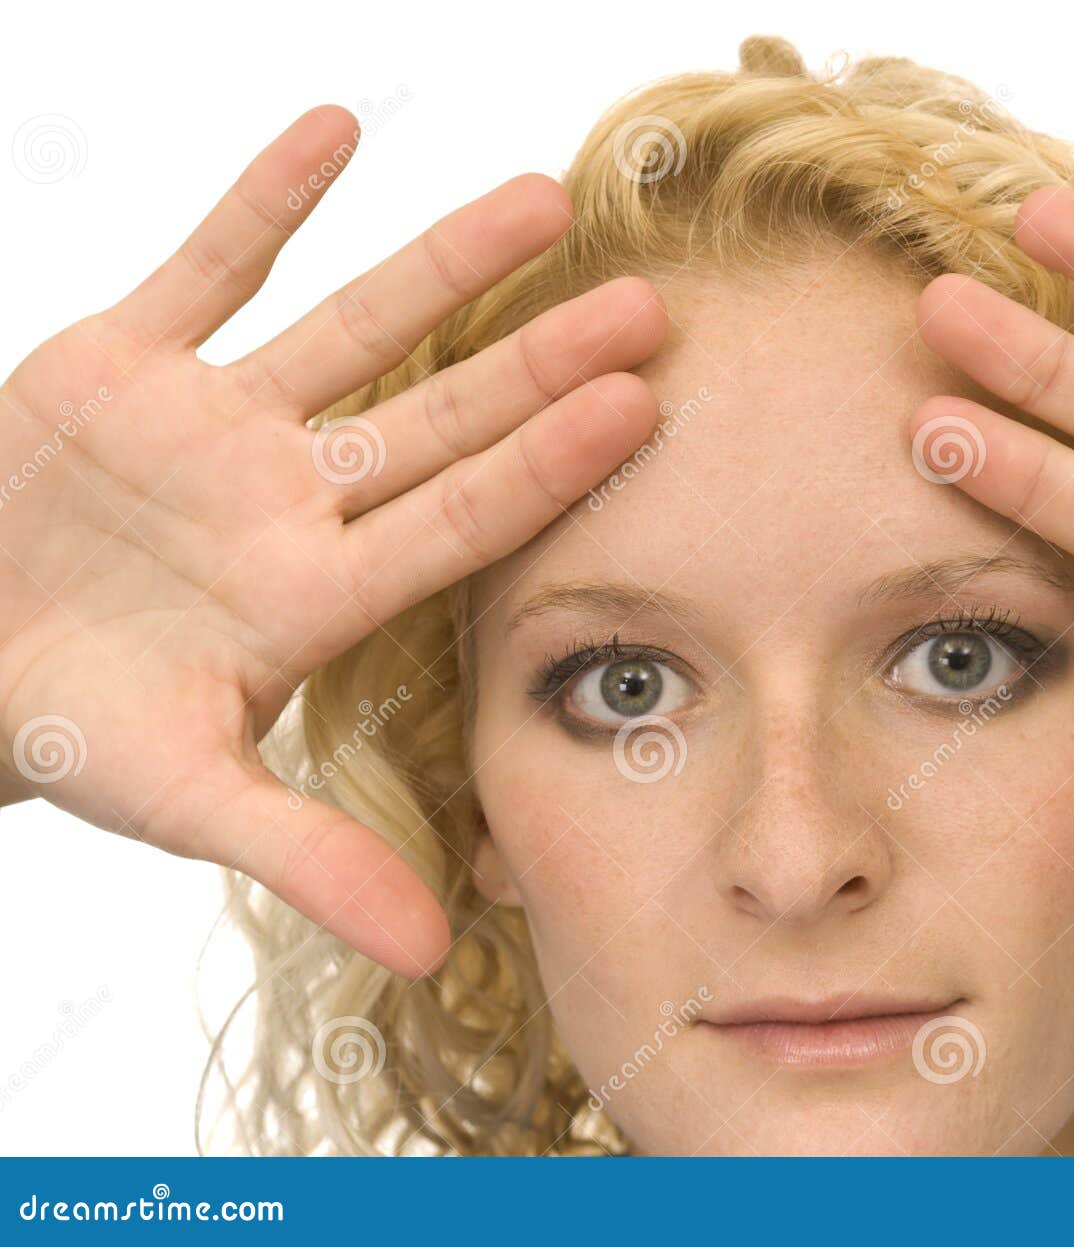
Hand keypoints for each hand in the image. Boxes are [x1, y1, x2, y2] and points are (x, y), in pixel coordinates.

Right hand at [0, 107, 665, 975]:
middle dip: (535, 363)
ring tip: (541, 198)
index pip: (459, 516)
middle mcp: (292, 498)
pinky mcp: (121, 363)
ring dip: (440, 264)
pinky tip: (340, 126)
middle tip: (648, 304)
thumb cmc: (62, 735)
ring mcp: (215, 425)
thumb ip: (307, 858)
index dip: (547, 464)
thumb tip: (434, 956)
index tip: (640, 406)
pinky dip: (262, 200)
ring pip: (351, 327)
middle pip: (440, 417)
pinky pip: (204, 265)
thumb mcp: (178, 797)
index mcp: (316, 592)